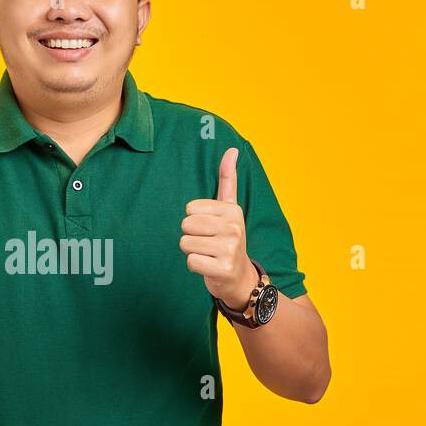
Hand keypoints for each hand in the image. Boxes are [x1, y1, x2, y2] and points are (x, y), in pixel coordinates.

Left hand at [180, 147, 258, 309]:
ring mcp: (230, 249)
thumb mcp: (229, 208)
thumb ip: (228, 179)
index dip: (194, 221)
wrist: (240, 276)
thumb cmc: (228, 239)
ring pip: (185, 244)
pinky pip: (190, 262)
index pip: (189, 209)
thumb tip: (232, 149)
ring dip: (193, 252)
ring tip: (209, 255)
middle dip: (192, 237)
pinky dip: (195, 267)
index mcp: (232, 210)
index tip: (210, 228)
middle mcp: (234, 227)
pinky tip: (209, 267)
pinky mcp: (223, 269)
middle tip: (209, 244)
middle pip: (186, 226)